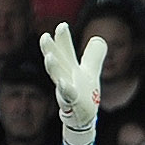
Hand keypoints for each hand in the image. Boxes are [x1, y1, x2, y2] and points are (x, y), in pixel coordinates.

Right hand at [37, 24, 104, 144]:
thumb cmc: (83, 94)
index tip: (62, 25)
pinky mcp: (72, 105)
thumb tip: (99, 38)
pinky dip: (65, 90)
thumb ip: (93, 55)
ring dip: (53, 68)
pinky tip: (63, 83)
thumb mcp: (91, 72)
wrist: (81, 119)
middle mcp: (65, 78)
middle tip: (44, 37)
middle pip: (57, 62)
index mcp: (69, 68)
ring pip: (58, 78)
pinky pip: (68, 97)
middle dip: (50, 49)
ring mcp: (67, 92)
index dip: (62, 39)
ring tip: (49, 57)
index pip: (64, 51)